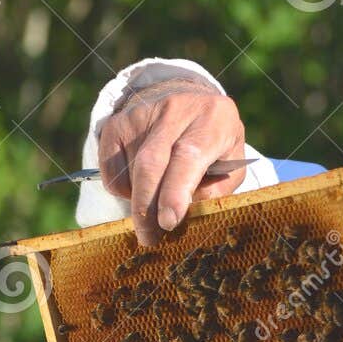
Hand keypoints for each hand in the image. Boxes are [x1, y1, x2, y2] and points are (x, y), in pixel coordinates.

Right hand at [98, 83, 247, 244]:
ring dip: (138, 201)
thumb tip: (186, 214)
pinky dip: (123, 189)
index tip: (169, 222)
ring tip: (153, 211)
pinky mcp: (117, 122)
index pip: (188, 157)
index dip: (175, 192)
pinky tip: (141, 187)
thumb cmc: (215, 145)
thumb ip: (215, 191)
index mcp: (213, 118)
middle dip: (147, 208)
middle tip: (149, 238)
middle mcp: (175, 109)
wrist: (188, 103)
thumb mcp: (230, 166)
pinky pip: (111, 169)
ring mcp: (142, 113)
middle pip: (151, 164)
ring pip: (129, 170)